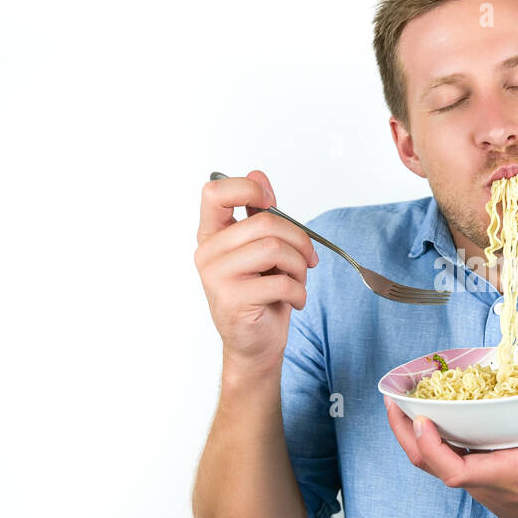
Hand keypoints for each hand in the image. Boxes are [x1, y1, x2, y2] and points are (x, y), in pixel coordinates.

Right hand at [194, 170, 319, 377]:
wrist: (255, 343)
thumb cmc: (261, 295)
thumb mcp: (263, 250)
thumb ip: (260, 215)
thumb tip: (259, 174)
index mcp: (212, 234)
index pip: (215, 192)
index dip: (248, 188)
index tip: (270, 200)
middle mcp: (207, 252)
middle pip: (263, 222)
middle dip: (298, 239)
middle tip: (309, 257)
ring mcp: (216, 276)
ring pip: (273, 248)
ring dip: (300, 266)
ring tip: (299, 280)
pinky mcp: (232, 299)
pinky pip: (280, 281)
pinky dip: (299, 292)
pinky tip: (295, 300)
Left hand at [385, 371, 517, 517]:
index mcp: (505, 474)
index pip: (453, 470)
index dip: (430, 447)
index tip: (420, 419)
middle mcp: (484, 483)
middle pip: (428, 465)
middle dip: (404, 434)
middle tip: (393, 399)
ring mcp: (479, 487)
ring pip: (432, 467)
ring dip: (413, 438)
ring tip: (404, 402)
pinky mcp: (480, 486)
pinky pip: (445, 465)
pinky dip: (431, 444)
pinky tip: (431, 419)